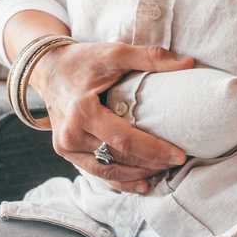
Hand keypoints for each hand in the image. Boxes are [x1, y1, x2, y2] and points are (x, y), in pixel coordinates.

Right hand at [31, 42, 194, 192]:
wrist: (48, 69)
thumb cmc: (83, 60)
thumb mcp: (115, 52)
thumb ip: (150, 57)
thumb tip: (188, 64)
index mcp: (82, 112)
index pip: (125, 140)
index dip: (154, 150)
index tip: (179, 155)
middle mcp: (70, 134)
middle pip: (118, 158)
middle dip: (151, 164)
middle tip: (178, 162)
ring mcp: (65, 146)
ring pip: (107, 171)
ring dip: (137, 175)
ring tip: (162, 172)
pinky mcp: (65, 151)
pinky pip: (96, 171)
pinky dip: (120, 180)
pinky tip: (141, 183)